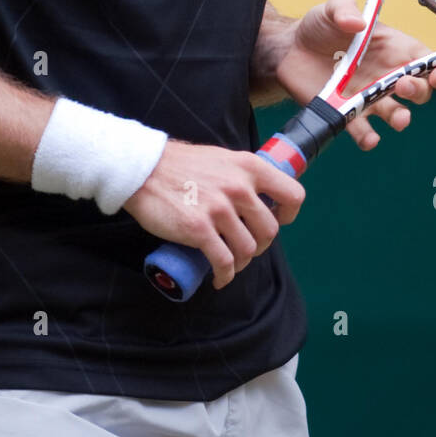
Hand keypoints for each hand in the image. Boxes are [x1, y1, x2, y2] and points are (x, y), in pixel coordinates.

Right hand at [124, 139, 305, 289]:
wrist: (142, 170)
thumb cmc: (180, 165)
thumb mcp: (221, 158)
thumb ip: (241, 174)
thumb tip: (257, 197)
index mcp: (249, 167)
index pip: (292, 194)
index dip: (288, 214)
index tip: (276, 220)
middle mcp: (239, 187)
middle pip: (269, 230)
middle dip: (260, 245)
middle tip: (246, 247)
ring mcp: (219, 209)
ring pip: (248, 249)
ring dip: (241, 262)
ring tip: (230, 263)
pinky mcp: (199, 229)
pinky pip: (224, 262)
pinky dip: (225, 276)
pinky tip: (219, 279)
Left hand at [275, 0, 435, 150]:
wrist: (289, 49)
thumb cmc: (320, 26)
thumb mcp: (331, 8)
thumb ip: (344, 8)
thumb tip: (358, 23)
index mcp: (394, 48)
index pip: (428, 60)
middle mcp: (387, 75)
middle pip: (420, 90)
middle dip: (420, 91)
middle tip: (403, 85)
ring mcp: (369, 97)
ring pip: (397, 114)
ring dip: (402, 118)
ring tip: (399, 118)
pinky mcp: (347, 113)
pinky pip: (363, 131)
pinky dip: (369, 137)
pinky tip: (370, 138)